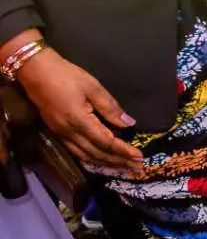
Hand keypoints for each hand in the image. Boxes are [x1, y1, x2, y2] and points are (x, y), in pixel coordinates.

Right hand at [13, 46, 142, 171]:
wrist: (35, 71)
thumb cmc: (65, 75)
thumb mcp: (92, 87)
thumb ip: (110, 107)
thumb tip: (128, 124)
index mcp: (79, 121)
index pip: (106, 142)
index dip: (124, 151)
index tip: (140, 157)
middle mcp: (69, 132)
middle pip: (97, 153)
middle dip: (118, 161)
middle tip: (137, 168)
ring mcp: (61, 134)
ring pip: (86, 156)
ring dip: (106, 163)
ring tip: (124, 167)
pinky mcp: (57, 132)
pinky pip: (77, 151)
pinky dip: (92, 158)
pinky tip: (102, 160)